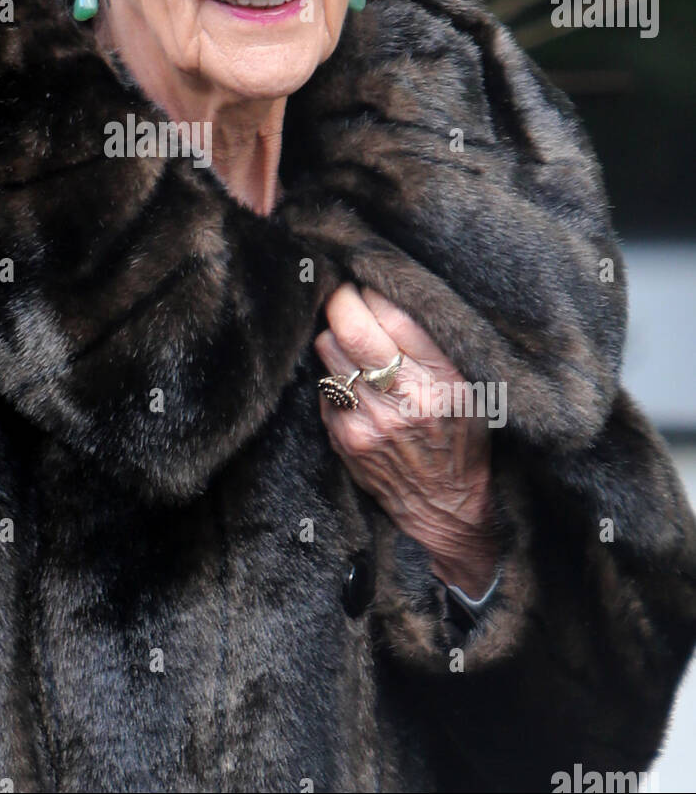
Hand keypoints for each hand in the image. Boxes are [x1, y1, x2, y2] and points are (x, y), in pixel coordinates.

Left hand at [315, 282, 499, 596]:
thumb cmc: (462, 440)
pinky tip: (354, 383)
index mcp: (442, 383)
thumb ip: (433, 346)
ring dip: (336, 337)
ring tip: (352, 341)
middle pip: (350, 329)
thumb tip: (387, 295)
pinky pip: (323, 384)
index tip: (370, 285)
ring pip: (328, 350)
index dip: (373, 291)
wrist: (444, 508)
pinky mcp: (343, 437)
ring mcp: (368, 422)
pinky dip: (335, 375)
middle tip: (348, 298)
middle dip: (344, 302)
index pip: (395, 316)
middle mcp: (403, 402)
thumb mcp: (470, 390)